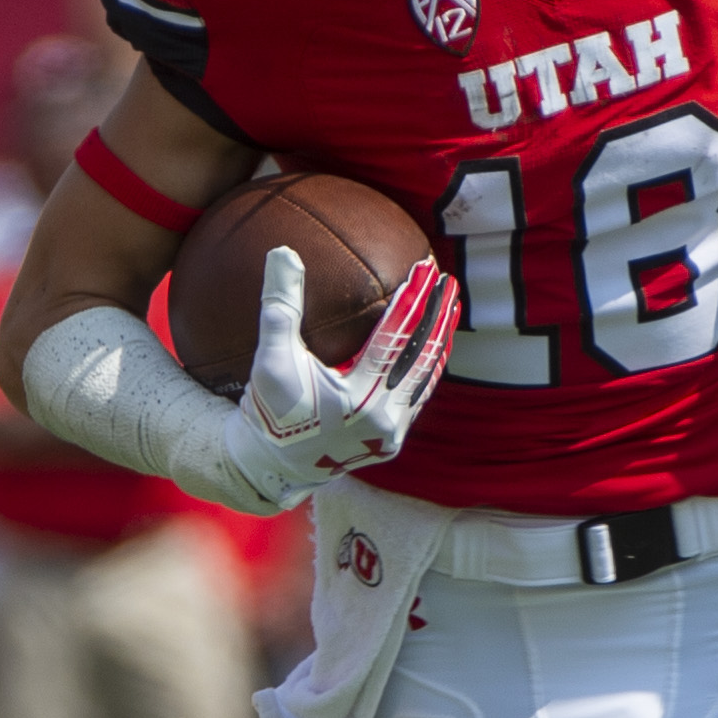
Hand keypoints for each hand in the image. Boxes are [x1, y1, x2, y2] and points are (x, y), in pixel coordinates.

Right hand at [215, 246, 459, 511]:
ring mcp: (390, 433)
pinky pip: (418, 397)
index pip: (395, 338)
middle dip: (438, 315)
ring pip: (427, 378)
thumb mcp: (269, 358)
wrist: (271, 466)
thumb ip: (280, 305)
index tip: (425, 267)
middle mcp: (381, 419)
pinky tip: (432, 344)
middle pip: (422, 357)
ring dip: (439, 340)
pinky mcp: (391, 442)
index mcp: (356, 399)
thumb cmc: (268, 409)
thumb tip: (283, 251)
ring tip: (449, 307)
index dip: (413, 300)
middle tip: (448, 280)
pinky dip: (427, 367)